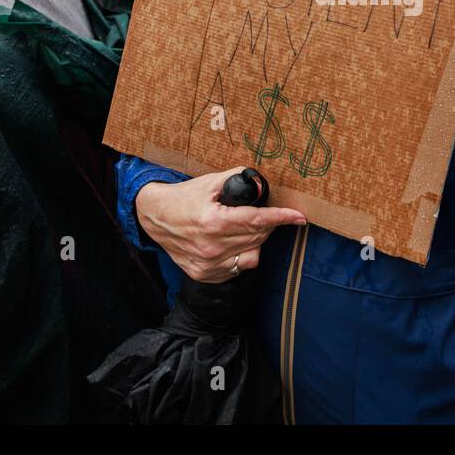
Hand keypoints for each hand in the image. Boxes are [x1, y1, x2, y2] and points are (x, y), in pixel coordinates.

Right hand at [134, 166, 306, 282]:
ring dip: (256, 241)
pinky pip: (238, 268)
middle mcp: (211, 246)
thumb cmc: (183, 197)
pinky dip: (242, 255)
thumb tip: (260, 183)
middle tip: (265, 214)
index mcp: (214, 222)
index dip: (282, 218)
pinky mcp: (204, 274)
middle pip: (257, 237)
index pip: (257, 221)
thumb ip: (237, 180)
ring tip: (246, 229)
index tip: (299, 217)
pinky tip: (233, 243)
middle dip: (269, 224)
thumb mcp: (209, 182)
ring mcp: (208, 264)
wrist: (155, 217)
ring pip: (252, 256)